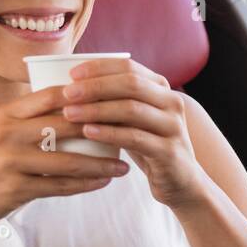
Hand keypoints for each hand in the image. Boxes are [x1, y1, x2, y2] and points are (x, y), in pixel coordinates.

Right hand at [0, 84, 132, 240]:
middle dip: (103, 127)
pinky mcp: (14, 188)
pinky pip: (59, 185)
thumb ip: (32, 122)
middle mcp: (7, 131)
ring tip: (124, 166)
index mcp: (7, 113)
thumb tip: (77, 110)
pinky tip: (103, 183)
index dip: (89, 94)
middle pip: (66, 123)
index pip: (55, 94)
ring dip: (100, 163)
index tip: (118, 98)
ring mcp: (10, 160)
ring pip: (67, 158)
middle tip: (131, 132)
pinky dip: (84, 185)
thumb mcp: (2, 136)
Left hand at [60, 57, 208, 209]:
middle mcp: (172, 102)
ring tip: (69, 113)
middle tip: (67, 93)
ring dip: (97, 109)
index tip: (71, 74)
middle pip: (131, 84)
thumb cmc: (148, 145)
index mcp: (162, 88)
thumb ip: (115, 100)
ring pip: (132, 109)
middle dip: (96, 86)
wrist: (179, 180)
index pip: (129, 66)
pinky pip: (135, 138)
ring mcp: (173, 126)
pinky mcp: (170, 151)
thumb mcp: (133, 119)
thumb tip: (72, 84)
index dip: (99, 67)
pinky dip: (109, 133)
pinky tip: (88, 132)